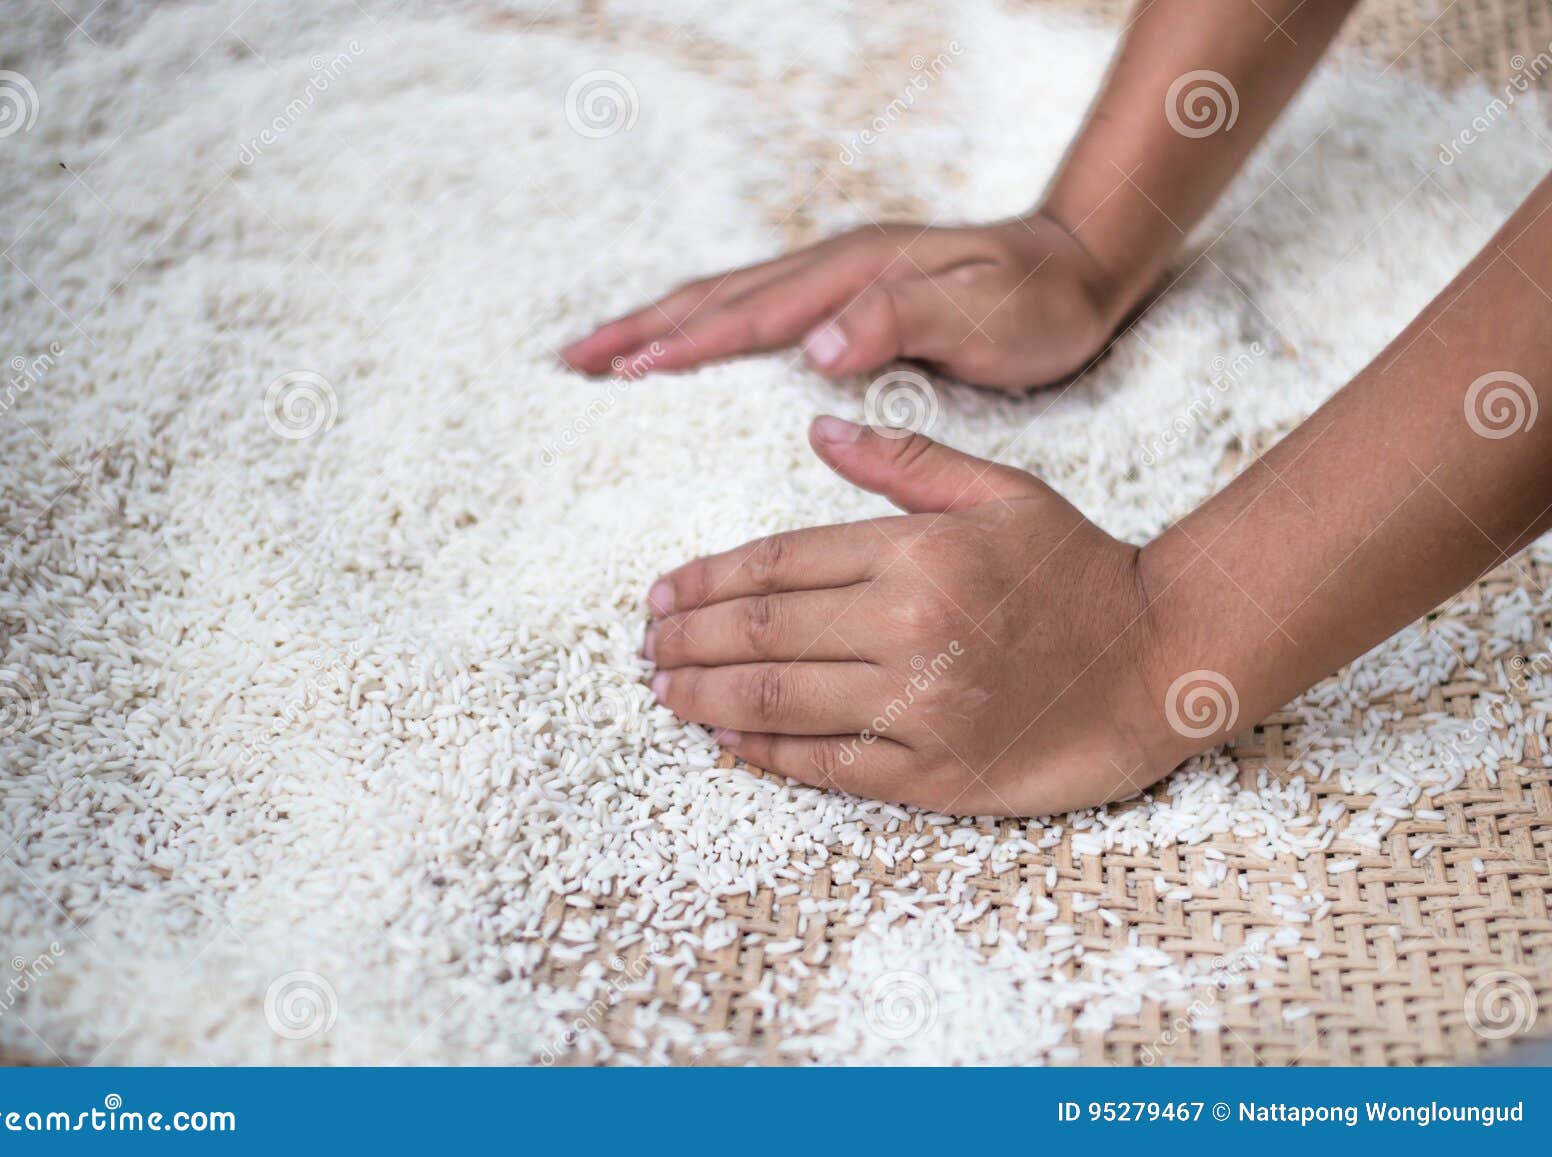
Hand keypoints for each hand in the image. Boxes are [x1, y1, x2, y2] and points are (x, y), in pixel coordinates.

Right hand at [562, 214, 1123, 393]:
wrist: (1079, 268)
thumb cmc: (1037, 304)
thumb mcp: (985, 314)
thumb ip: (902, 320)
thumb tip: (816, 344)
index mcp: (854, 276)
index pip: (752, 316)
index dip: (686, 346)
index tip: (624, 372)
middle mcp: (834, 268)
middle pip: (718, 297)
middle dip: (642, 328)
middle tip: (573, 361)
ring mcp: (836, 277)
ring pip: (728, 299)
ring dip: (661, 324)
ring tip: (602, 352)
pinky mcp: (845, 296)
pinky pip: (755, 310)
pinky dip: (705, 326)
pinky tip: (686, 347)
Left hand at [642, 416, 1195, 815]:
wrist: (1161, 665)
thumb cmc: (1080, 572)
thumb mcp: (1001, 492)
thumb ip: (904, 460)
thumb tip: (816, 428)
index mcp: (916, 552)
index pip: (778, 564)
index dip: (707, 580)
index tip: (661, 593)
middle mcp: (908, 627)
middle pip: (762, 632)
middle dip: (688, 638)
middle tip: (645, 645)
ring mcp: (918, 705)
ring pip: (777, 698)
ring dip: (704, 693)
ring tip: (662, 688)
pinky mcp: (932, 773)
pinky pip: (825, 765)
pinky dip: (763, 752)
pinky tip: (723, 738)